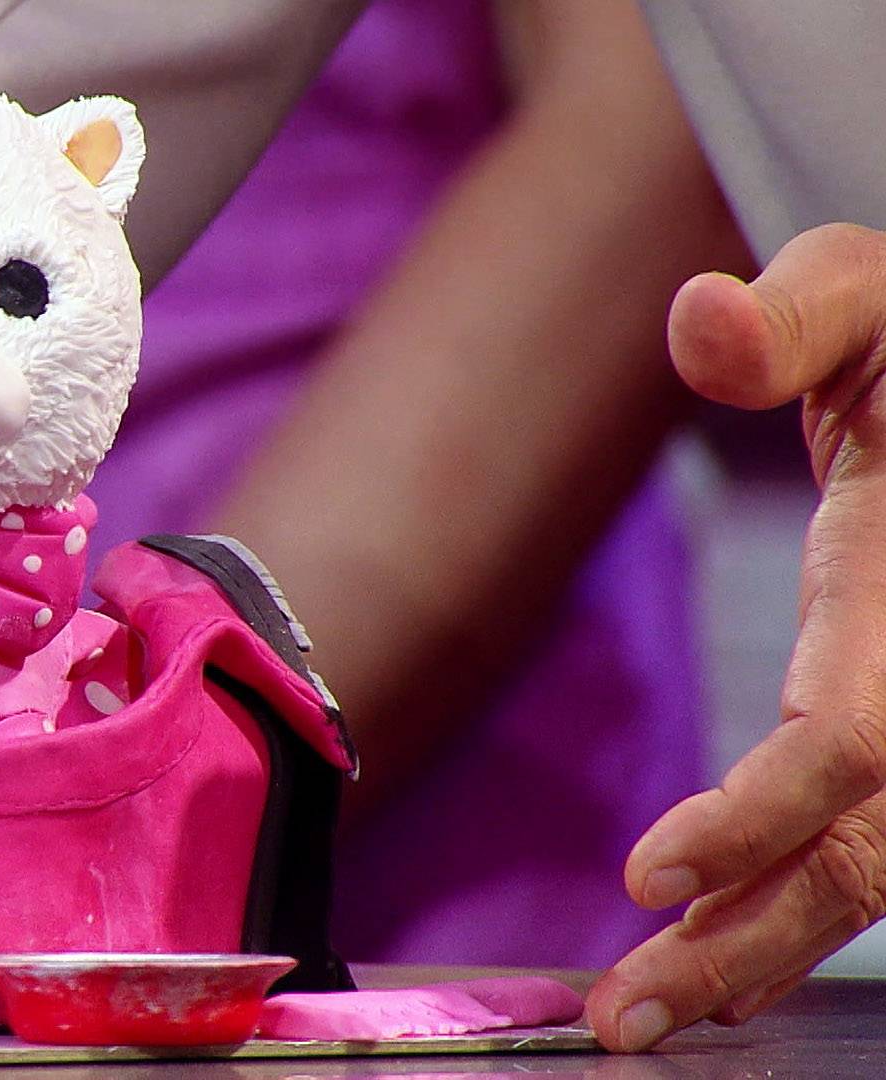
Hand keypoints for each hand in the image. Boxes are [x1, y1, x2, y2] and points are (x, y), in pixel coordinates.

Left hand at [587, 223, 885, 1049]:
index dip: (760, 817)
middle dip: (751, 941)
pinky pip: (882, 846)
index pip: (852, 738)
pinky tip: (719, 957)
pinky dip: (797, 907)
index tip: (646, 874)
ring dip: (767, 952)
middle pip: (870, 850)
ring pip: (882, 873)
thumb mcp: (874, 289)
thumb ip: (796, 312)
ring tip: (649, 1016)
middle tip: (627, 1017)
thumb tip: (701, 319)